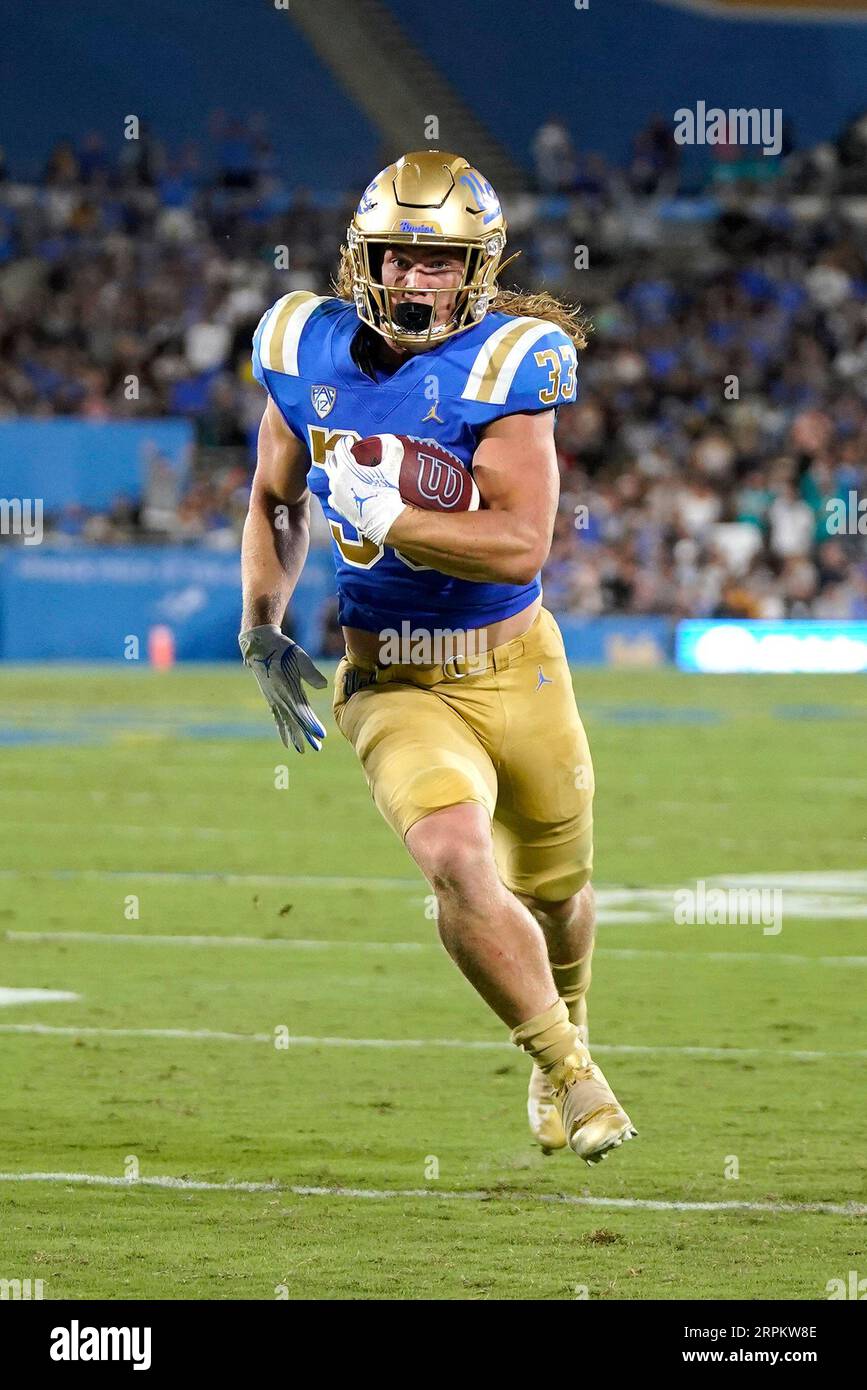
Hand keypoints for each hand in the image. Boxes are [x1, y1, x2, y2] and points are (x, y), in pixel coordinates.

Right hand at [239, 625, 326, 752]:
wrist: (259, 645)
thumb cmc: (282, 648)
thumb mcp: (298, 656)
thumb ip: (310, 672)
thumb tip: (323, 686)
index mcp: (287, 688)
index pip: (302, 711)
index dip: (311, 724)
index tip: (321, 735)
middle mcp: (280, 697)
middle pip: (295, 720)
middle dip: (306, 735)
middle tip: (317, 748)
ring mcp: (274, 699)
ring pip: (285, 722)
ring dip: (294, 736)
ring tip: (302, 750)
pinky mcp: (270, 698)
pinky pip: (277, 718)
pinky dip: (282, 730)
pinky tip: (286, 741)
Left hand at [325, 434, 405, 546]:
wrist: (383, 520)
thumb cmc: (386, 493)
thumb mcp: (392, 468)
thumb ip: (393, 449)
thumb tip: (391, 438)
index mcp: (346, 468)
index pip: (340, 448)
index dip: (346, 442)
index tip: (351, 441)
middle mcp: (336, 480)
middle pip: (331, 462)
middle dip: (338, 456)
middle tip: (346, 455)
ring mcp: (335, 494)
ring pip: (331, 478)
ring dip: (337, 473)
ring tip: (346, 472)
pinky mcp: (337, 507)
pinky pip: (333, 495)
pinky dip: (337, 490)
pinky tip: (345, 490)